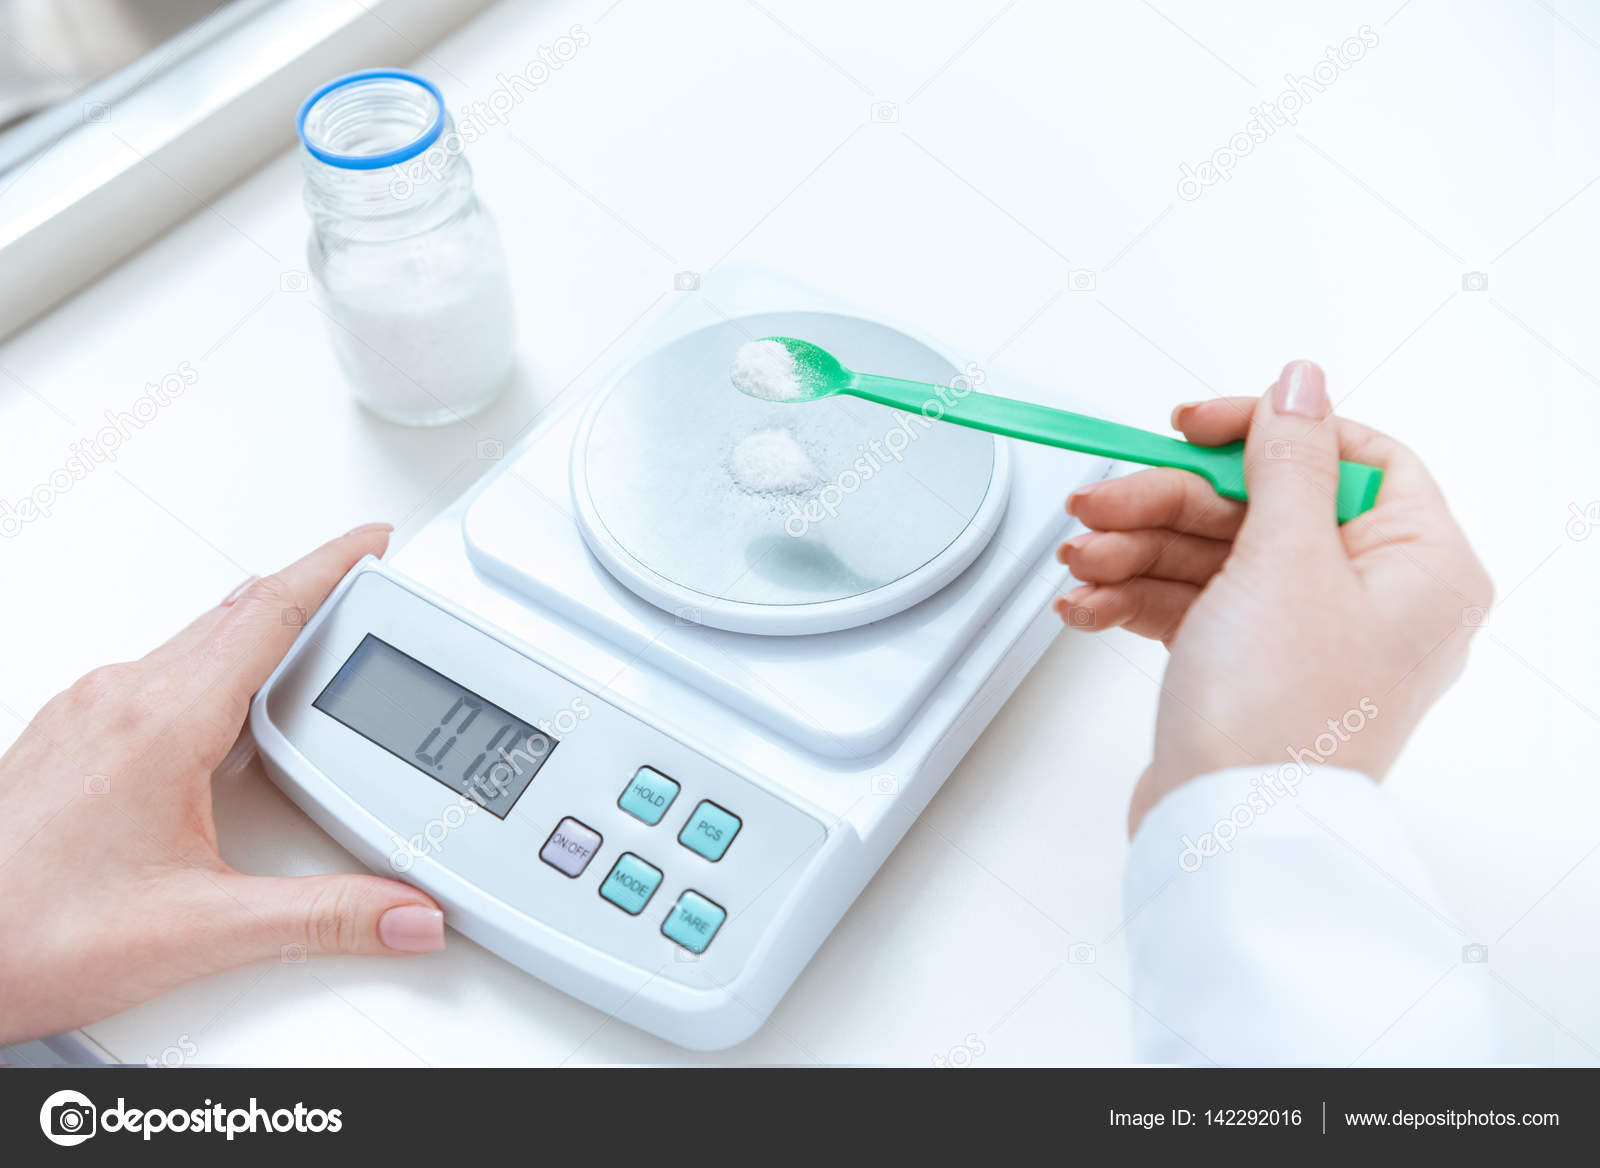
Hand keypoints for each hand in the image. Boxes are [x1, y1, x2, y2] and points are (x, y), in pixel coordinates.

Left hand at [0, 526, 444, 1045]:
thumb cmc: (28, 934)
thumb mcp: (203, 931)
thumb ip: (323, 918)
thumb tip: (404, 911)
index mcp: (161, 722)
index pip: (267, 614)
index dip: (331, 568)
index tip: (372, 542)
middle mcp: (117, 701)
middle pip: (234, 617)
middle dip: (308, 593)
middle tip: (363, 587)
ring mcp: (87, 714)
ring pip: (192, 644)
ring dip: (259, 633)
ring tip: (311, 648)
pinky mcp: (69, 738)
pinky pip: (158, 675)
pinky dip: (212, 669)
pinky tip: (226, 713)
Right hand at [1055, 361, 1492, 833]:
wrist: (1225, 836)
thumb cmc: (1281, 717)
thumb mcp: (1285, 557)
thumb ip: (1286, 458)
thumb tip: (1301, 381)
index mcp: (1419, 564)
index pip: (1348, 456)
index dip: (1264, 430)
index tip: (1192, 426)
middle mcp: (1371, 598)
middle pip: (1259, 506)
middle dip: (1165, 505)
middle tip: (1099, 503)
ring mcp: (1306, 637)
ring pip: (1213, 556)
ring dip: (1135, 551)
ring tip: (1080, 560)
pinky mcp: (1249, 669)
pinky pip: (1192, 607)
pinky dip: (1136, 599)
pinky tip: (1087, 603)